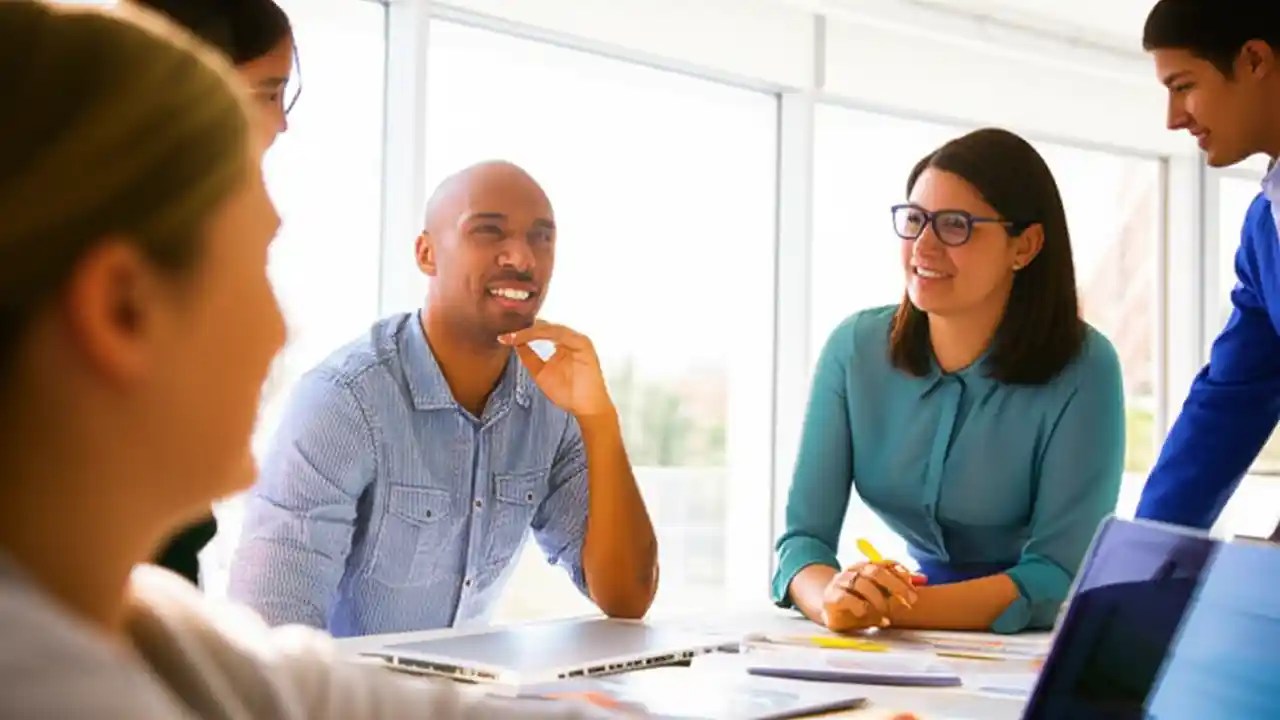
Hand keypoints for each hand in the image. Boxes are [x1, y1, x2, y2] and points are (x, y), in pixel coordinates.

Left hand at [499, 320, 613, 418]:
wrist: (585, 407)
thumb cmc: (569, 393)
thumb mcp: (540, 373)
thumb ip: (529, 358)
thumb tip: (515, 344)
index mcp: (562, 344)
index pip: (540, 331)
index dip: (522, 332)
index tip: (504, 337)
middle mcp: (570, 339)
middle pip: (545, 327)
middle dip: (525, 328)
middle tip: (507, 332)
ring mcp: (577, 340)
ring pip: (551, 328)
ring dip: (531, 331)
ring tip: (515, 335)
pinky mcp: (583, 344)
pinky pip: (561, 334)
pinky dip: (544, 334)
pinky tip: (530, 336)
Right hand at [821, 561, 919, 632]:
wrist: (828, 607)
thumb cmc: (858, 600)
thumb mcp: (879, 593)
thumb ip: (898, 585)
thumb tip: (923, 578)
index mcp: (867, 566)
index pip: (886, 565)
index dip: (902, 575)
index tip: (915, 592)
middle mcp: (853, 570)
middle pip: (875, 571)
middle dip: (895, 586)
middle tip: (909, 602)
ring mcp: (841, 582)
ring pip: (862, 584)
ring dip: (879, 600)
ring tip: (889, 615)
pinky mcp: (832, 597)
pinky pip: (847, 598)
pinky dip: (864, 609)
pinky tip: (875, 620)